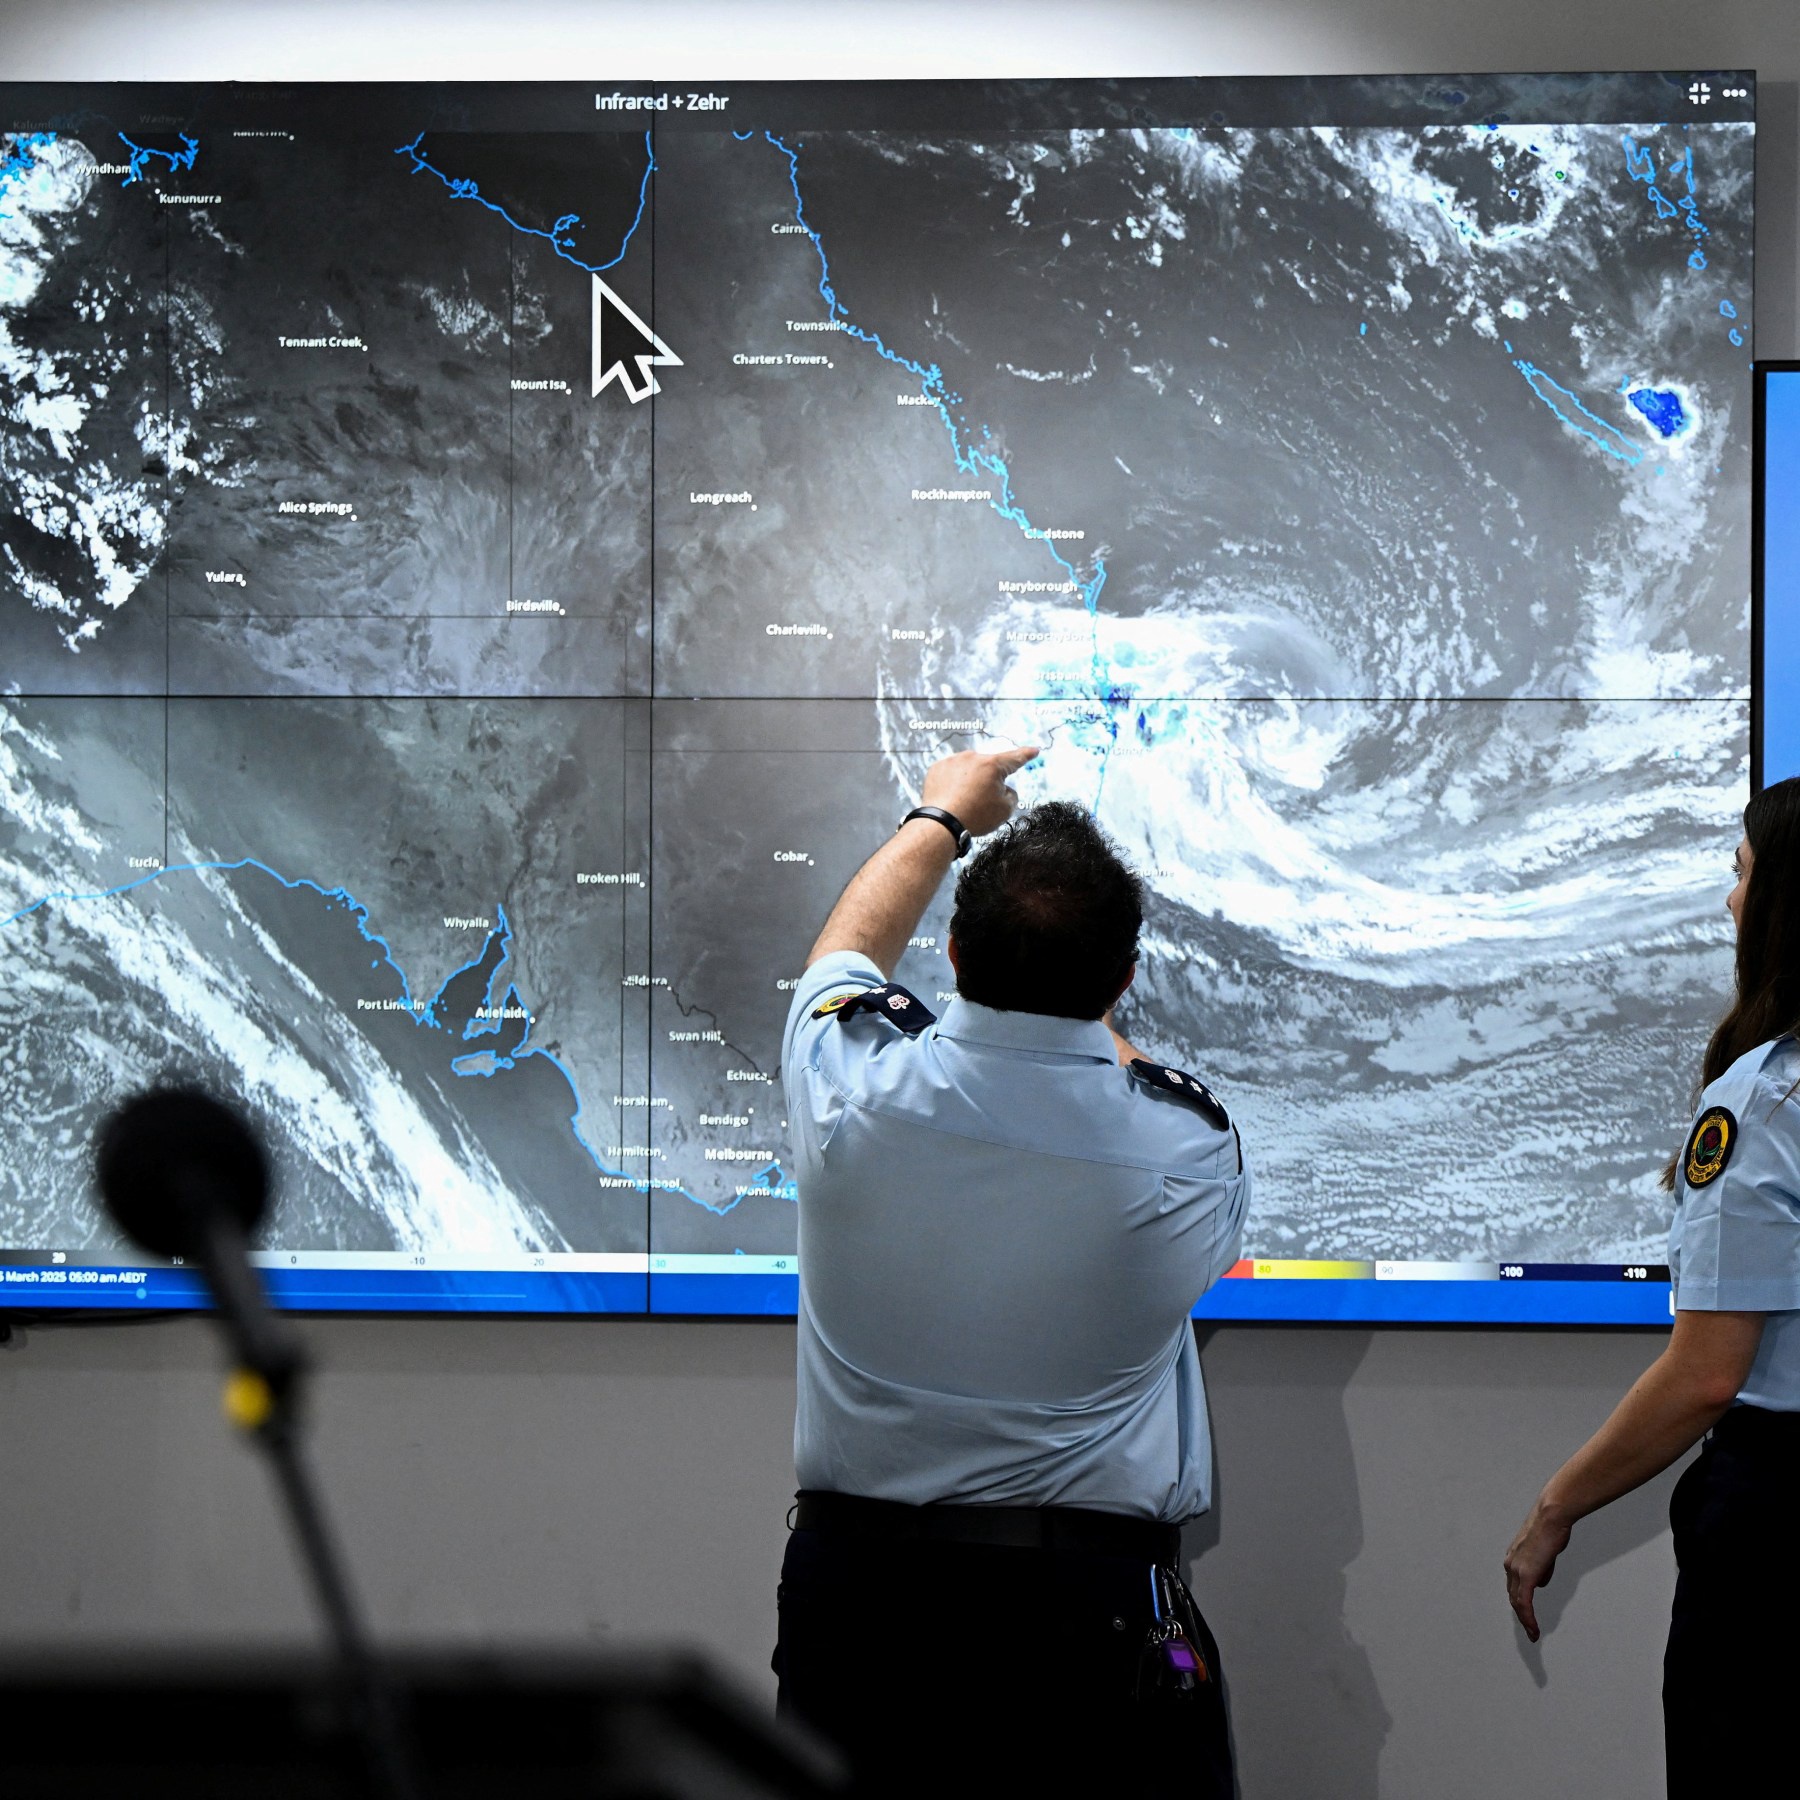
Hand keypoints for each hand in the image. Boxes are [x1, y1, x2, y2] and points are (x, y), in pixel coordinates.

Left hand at [919, 745, 1038, 837]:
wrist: (941, 824)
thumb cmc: (974, 817)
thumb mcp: (1005, 810)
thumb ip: (1011, 795)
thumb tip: (1004, 789)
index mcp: (992, 765)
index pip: (1015, 758)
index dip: (1026, 755)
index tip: (1034, 750)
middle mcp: (972, 758)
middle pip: (988, 767)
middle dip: (989, 781)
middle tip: (982, 802)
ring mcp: (952, 761)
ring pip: (969, 769)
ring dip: (970, 781)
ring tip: (964, 802)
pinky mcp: (937, 768)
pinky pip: (951, 773)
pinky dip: (953, 783)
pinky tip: (952, 798)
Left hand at [1503, 1500, 1571, 1641]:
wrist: (1551, 1516)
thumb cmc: (1551, 1529)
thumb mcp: (1544, 1552)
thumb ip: (1540, 1568)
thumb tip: (1540, 1583)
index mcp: (1513, 1558)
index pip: (1513, 1585)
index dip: (1519, 1601)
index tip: (1526, 1615)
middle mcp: (1510, 1564)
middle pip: (1513, 1596)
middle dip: (1521, 1615)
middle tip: (1530, 1630)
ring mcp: (1516, 1569)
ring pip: (1517, 1602)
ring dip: (1525, 1620)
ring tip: (1533, 1634)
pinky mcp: (1526, 1575)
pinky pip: (1524, 1603)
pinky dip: (1528, 1618)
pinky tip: (1534, 1629)